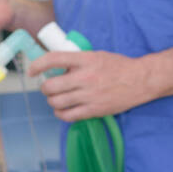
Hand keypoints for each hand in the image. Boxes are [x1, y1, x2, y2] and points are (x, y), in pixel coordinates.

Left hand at [29, 49, 151, 121]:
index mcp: (85, 60)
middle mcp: (85, 77)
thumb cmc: (119, 66)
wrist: (141, 80)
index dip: (37, 65)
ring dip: (52, 101)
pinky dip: (60, 113)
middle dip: (45, 88)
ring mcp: (89, 95)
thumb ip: (77, 61)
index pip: (53, 59)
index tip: (32, 70)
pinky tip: (63, 110)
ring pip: (56, 102)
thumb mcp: (97, 56)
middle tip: (48, 87)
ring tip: (56, 99)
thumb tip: (56, 68)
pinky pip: (68, 115)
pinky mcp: (94, 110)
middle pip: (51, 86)